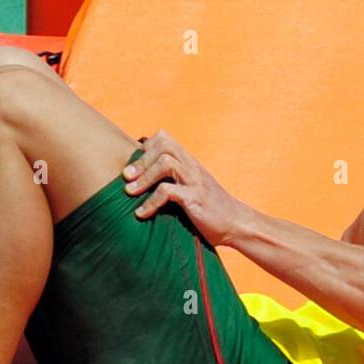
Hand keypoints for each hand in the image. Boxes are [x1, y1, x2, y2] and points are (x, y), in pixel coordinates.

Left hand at [123, 131, 249, 245]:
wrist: (237, 225)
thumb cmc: (211, 211)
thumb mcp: (192, 189)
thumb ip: (175, 182)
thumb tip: (145, 184)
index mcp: (190, 163)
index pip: (165, 138)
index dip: (146, 148)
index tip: (135, 166)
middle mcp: (193, 167)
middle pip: (164, 145)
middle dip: (141, 160)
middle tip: (126, 178)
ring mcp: (195, 182)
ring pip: (165, 163)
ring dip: (144, 177)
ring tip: (130, 192)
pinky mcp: (195, 199)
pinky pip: (168, 192)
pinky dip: (150, 202)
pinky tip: (142, 214)